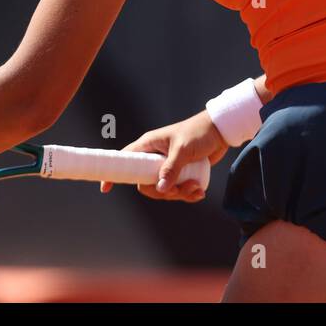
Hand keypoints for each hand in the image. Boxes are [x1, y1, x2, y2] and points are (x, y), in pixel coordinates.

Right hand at [100, 109, 228, 201]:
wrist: (220, 131)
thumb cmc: (199, 133)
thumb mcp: (183, 150)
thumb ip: (171, 169)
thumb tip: (160, 189)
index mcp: (148, 145)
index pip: (124, 159)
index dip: (114, 174)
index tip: (105, 188)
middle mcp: (154, 156)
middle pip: (146, 183)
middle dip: (164, 192)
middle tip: (181, 189)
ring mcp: (167, 165)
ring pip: (164, 189)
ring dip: (180, 194)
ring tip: (197, 188)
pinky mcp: (180, 172)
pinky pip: (177, 190)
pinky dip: (188, 194)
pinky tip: (200, 191)